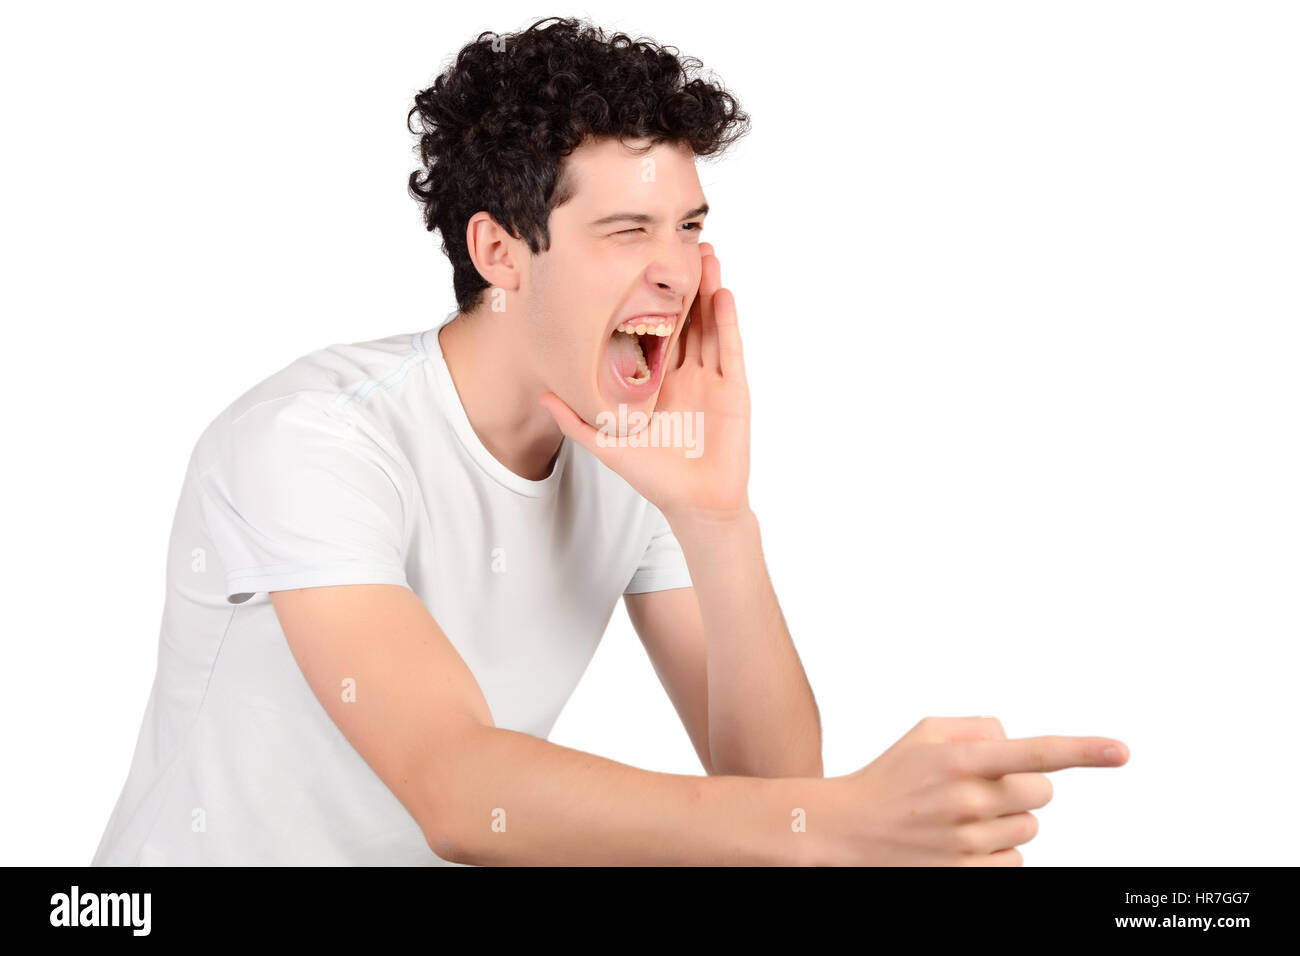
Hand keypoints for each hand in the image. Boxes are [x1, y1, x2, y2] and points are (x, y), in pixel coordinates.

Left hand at [539, 242, 750, 526]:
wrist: (696, 505)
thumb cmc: (654, 476)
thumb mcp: (607, 444)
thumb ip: (575, 420)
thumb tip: (542, 395)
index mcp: (653, 381)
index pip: (647, 331)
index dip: (643, 299)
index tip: (634, 266)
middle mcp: (682, 373)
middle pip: (682, 318)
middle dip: (680, 283)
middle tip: (674, 243)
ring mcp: (710, 378)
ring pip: (707, 325)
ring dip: (707, 290)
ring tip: (703, 255)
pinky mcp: (734, 389)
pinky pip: (730, 349)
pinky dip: (727, 321)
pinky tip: (722, 293)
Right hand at [820, 716, 1130, 865]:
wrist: (846, 829)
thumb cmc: (891, 777)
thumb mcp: (925, 734)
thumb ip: (977, 727)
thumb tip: (1017, 740)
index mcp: (960, 759)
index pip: (1035, 752)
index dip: (1083, 750)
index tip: (1122, 751)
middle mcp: (968, 800)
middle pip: (1042, 794)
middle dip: (1023, 789)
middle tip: (983, 790)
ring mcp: (968, 841)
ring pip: (1029, 830)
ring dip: (1006, 822)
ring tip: (961, 818)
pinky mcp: (966, 873)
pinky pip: (1015, 864)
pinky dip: (997, 855)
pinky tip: (962, 844)